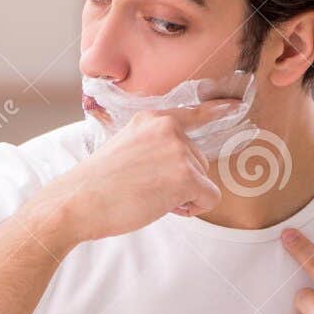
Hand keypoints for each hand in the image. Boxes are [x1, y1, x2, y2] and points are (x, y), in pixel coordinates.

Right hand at [31, 101, 234, 243]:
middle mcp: (169, 129)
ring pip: (204, 182)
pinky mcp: (185, 175)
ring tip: (147, 196)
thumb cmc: (97, 185)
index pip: (193, 112)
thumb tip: (181, 167)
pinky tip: (162, 206)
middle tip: (145, 190)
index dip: (217, 110)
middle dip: (180, 182)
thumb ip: (154, 148)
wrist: (77, 201)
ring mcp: (178, 150)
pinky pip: (209, 198)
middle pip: (199, 161)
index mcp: (152, 120)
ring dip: (183, 197)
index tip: (236, 105)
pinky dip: (191, 209)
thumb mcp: (126, 150)